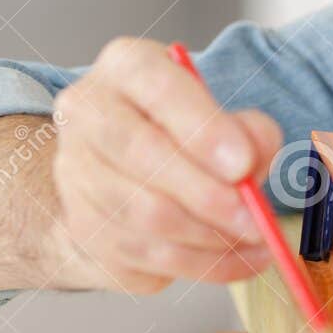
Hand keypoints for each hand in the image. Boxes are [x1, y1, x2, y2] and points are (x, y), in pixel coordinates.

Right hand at [43, 36, 281, 292]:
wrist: (126, 177)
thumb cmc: (183, 135)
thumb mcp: (225, 115)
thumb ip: (249, 130)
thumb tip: (253, 160)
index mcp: (125, 67)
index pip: (155, 86)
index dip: (201, 127)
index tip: (243, 165)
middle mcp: (87, 114)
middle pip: (141, 155)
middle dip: (208, 194)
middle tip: (256, 219)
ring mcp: (76, 174)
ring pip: (144, 216)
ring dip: (211, 238)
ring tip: (256, 241)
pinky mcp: (82, 229)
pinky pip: (146, 258)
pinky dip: (204, 265)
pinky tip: (239, 260)